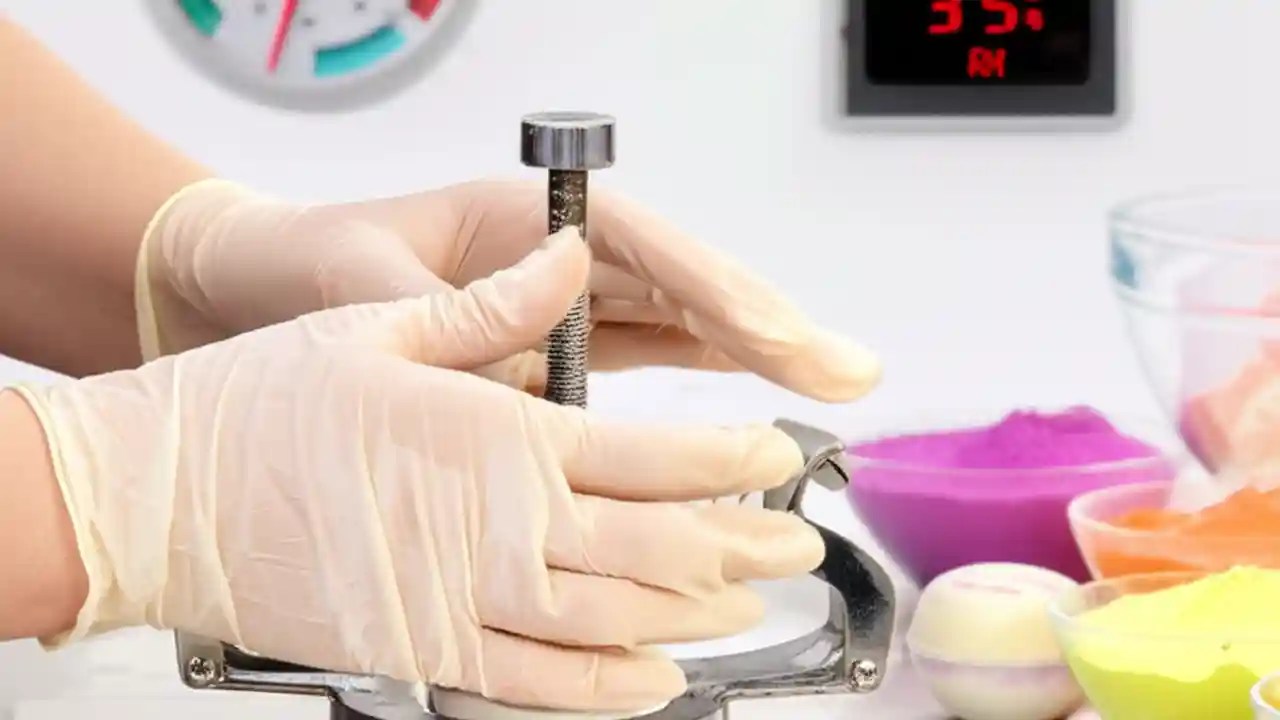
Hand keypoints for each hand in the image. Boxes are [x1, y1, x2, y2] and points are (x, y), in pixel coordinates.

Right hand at [21, 233, 823, 711]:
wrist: (158, 497)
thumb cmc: (263, 408)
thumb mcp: (382, 329)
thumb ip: (497, 305)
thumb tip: (570, 258)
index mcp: (499, 437)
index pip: (659, 454)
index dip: (736, 463)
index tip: (776, 460)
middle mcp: (501, 528)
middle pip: (664, 548)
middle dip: (745, 544)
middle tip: (792, 539)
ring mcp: (470, 604)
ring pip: (625, 623)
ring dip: (701, 613)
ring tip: (748, 597)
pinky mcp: (434, 656)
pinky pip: (553, 687)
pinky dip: (620, 686)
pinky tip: (661, 676)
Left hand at [138, 179, 879, 400]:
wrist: (246, 294)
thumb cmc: (297, 265)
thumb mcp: (358, 284)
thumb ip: (443, 309)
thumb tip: (529, 318)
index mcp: (517, 221)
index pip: (637, 247)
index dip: (711, 287)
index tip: (771, 333)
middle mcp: (553, 258)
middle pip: (681, 286)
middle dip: (766, 325)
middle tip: (845, 369)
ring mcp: (560, 303)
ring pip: (678, 322)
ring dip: (754, 354)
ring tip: (827, 385)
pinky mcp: (553, 347)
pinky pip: (643, 356)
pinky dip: (703, 375)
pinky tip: (752, 395)